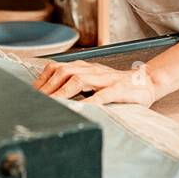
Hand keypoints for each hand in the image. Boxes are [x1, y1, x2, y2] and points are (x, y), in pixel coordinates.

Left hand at [32, 59, 160, 107]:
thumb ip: (76, 86)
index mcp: (85, 68)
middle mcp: (92, 70)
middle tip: (37, 102)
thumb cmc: (117, 86)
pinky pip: (103, 94)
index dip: (42, 81)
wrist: (148, 82)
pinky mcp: (120, 89)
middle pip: (63, 72)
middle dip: (48, 87)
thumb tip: (52, 98)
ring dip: (62, 93)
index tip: (30, 94)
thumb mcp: (94, 82)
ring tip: (52, 105)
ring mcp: (106, 78)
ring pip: (79, 79)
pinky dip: (90, 101)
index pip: (57, 68)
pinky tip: (81, 109)